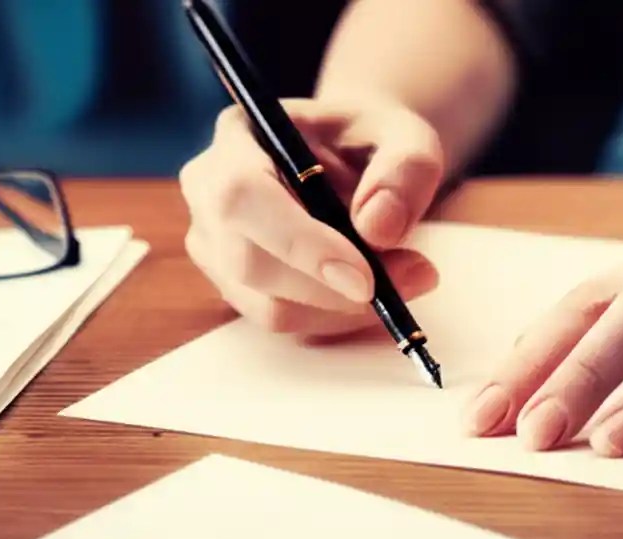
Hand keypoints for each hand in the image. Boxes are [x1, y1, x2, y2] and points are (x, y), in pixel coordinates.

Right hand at [179, 98, 444, 336]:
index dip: (298, 243)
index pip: (242, 196)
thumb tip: (378, 227)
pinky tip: (376, 293)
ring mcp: (214, 243)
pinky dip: (337, 317)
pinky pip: (283, 319)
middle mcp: (208, 190)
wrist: (351, 158)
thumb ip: (404, 169)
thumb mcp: (404, 134)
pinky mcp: (234, 284)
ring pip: (267, 305)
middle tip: (414, 275)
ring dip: (343, 308)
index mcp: (239, 135)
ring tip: (408, 278)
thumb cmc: (369, 140)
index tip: (364, 278)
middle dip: (332, 288)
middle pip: (247, 262)